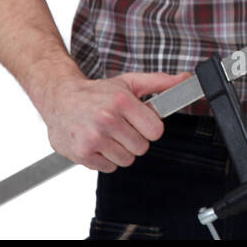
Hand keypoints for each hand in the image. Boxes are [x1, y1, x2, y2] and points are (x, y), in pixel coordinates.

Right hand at [35, 71, 189, 171]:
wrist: (60, 99)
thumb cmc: (97, 92)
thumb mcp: (130, 82)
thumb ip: (160, 82)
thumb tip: (186, 79)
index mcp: (121, 102)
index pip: (155, 131)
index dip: (151, 128)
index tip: (142, 123)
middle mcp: (107, 120)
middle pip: (141, 147)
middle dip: (135, 139)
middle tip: (123, 128)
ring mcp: (93, 138)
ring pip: (126, 159)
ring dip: (121, 150)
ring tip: (110, 135)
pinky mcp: (82, 153)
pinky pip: (109, 167)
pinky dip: (106, 158)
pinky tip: (98, 143)